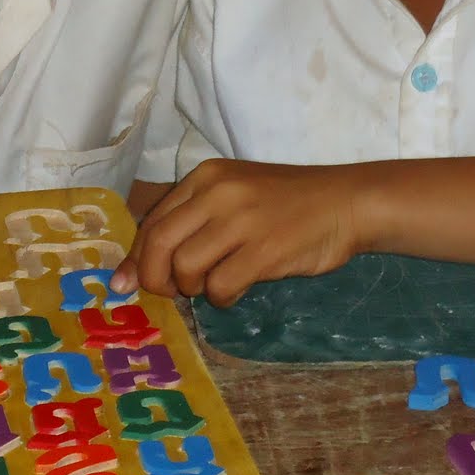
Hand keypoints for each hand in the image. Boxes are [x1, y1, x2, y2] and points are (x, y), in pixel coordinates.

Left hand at [111, 159, 364, 306]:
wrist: (344, 201)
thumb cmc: (286, 203)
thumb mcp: (234, 196)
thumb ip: (191, 222)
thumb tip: (137, 270)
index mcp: (206, 176)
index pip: (153, 220)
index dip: (138, 257)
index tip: (130, 283)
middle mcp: (218, 192)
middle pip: (160, 244)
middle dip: (155, 279)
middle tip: (171, 293)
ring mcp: (241, 220)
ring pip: (186, 268)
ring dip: (194, 289)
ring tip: (214, 285)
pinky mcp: (264, 249)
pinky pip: (221, 286)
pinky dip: (223, 298)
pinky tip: (238, 290)